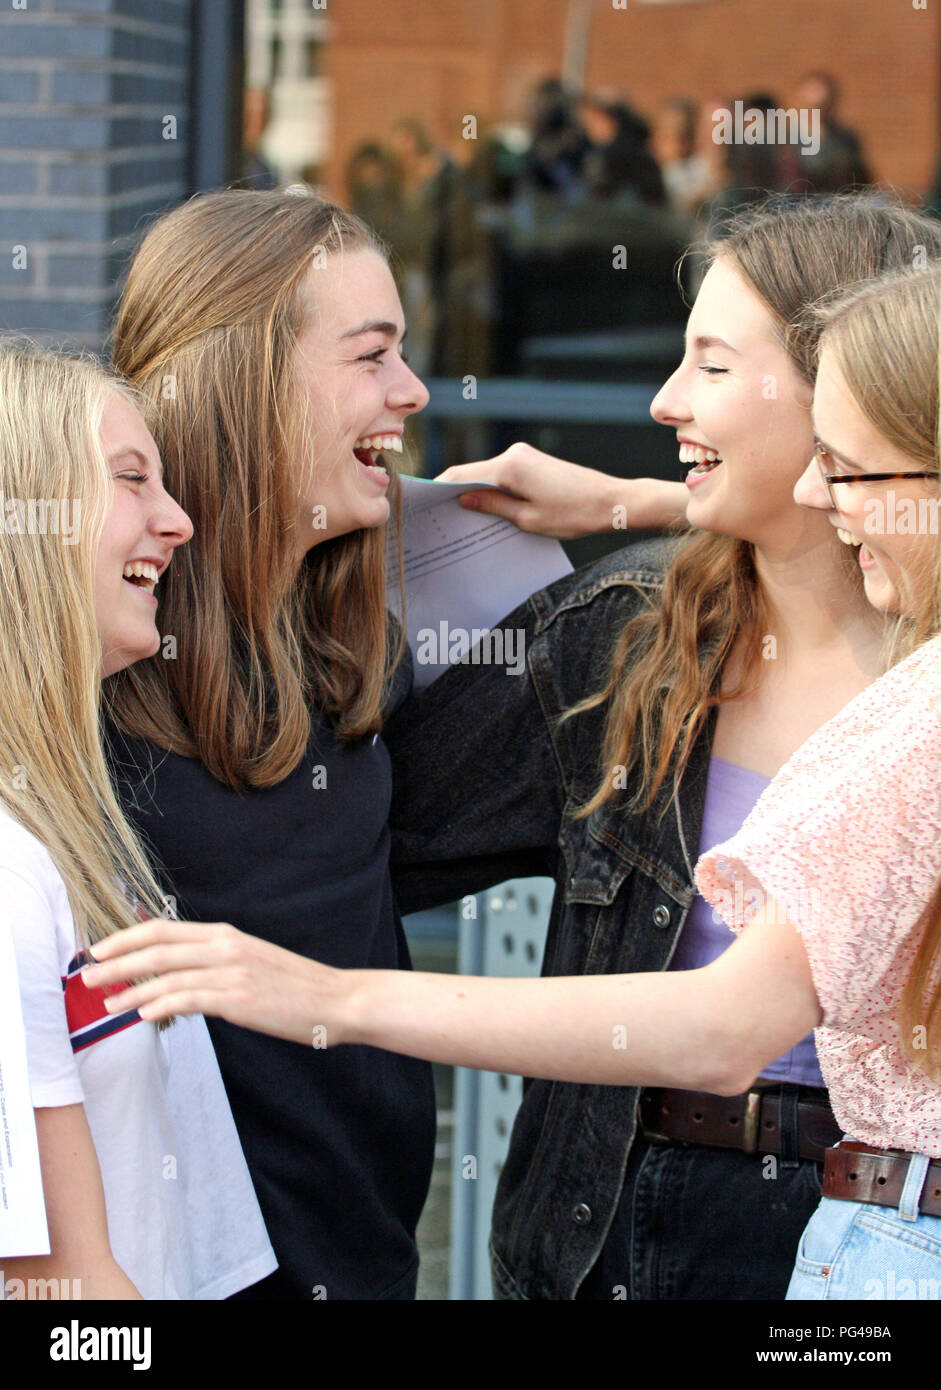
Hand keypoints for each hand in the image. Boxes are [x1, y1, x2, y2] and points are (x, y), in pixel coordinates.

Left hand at [81, 919, 349, 1048]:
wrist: (336, 1000)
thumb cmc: (292, 986)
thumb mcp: (250, 962)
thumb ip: (212, 961)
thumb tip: (173, 971)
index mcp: (226, 935)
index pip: (165, 929)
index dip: (127, 938)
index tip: (99, 951)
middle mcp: (226, 947)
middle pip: (157, 949)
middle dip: (117, 963)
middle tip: (87, 977)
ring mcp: (233, 972)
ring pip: (168, 976)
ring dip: (130, 991)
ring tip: (106, 1006)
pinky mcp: (240, 999)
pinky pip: (191, 999)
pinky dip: (162, 1005)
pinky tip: (143, 1015)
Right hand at [438, 442, 687, 536]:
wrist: (612, 502)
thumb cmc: (573, 514)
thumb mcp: (527, 519)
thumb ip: (492, 506)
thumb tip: (463, 498)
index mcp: (509, 466)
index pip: (461, 474)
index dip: (440, 489)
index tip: (426, 505)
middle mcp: (514, 454)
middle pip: (473, 473)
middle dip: (458, 494)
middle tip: (444, 519)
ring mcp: (525, 455)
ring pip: (489, 475)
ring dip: (478, 494)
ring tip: (467, 520)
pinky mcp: (534, 461)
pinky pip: (505, 475)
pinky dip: (495, 490)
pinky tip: (492, 511)